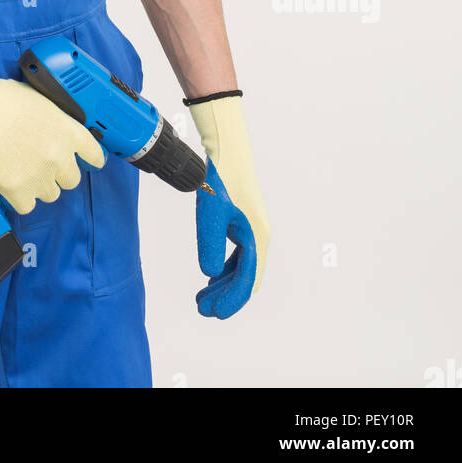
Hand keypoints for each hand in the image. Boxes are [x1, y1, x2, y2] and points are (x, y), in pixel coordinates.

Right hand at [0, 59, 105, 213]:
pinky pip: (28, 206)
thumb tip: (56, 132)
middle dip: (60, 173)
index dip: (92, 158)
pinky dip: (20, 198)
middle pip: (72, 179)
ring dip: (40, 185)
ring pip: (50, 194)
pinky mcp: (17, 189)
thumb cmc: (1, 98)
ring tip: (23, 171)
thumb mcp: (41, 101)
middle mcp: (58, 155)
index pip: (94, 152)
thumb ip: (56, 121)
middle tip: (43, 164)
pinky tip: (12, 184)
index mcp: (67, 130)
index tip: (90, 162)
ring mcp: (39, 174)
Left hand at [187, 94, 270, 318]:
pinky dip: (225, 268)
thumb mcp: (211, 214)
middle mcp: (259, 235)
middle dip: (225, 295)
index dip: (231, 299)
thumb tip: (208, 274)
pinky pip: (237, 254)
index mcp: (257, 237)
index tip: (213, 313)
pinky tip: (211, 274)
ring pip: (241, 266)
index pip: (248, 279)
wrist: (226, 149)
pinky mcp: (242, 220)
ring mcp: (251, 228)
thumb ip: (210, 245)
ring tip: (202, 296)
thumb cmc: (220, 180)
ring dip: (223, 283)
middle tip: (201, 308)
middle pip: (246, 276)